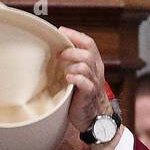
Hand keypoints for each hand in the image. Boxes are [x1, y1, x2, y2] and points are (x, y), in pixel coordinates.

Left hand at [57, 27, 112, 143]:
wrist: (94, 119)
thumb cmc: (82, 97)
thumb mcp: (80, 77)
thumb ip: (72, 65)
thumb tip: (53, 53)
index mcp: (94, 63)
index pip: (89, 42)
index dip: (75, 35)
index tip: (60, 31)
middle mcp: (96, 70)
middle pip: (87, 52)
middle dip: (70, 50)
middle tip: (57, 55)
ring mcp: (94, 82)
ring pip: (86, 65)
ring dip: (71, 64)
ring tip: (61, 68)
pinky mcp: (89, 94)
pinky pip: (85, 82)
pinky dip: (75, 78)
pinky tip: (67, 79)